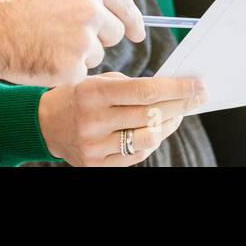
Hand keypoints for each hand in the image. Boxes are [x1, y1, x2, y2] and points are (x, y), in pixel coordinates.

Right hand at [0, 0, 144, 86]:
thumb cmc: (7, 3)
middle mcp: (91, 10)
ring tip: (43, 45)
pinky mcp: (70, 68)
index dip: (133, 21)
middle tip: (66, 40)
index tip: (137, 34)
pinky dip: (62, 74)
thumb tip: (105, 13)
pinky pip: (78, 76)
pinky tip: (39, 61)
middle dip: (97, 40)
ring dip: (76, 57)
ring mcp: (82, 40)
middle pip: (113, 34)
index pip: (124, 5)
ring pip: (94, 56)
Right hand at [38, 72, 206, 165]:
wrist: (45, 123)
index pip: (146, 91)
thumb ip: (133, 85)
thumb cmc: (81, 96)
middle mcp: (93, 120)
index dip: (178, 88)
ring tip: (177, 114)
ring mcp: (93, 146)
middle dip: (181, 104)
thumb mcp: (100, 80)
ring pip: (147, 138)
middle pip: (150, 115)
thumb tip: (174, 88)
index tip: (199, 85)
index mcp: (95, 92)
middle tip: (199, 96)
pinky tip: (156, 130)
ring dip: (169, 125)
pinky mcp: (95, 164)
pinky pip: (135, 156)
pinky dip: (151, 141)